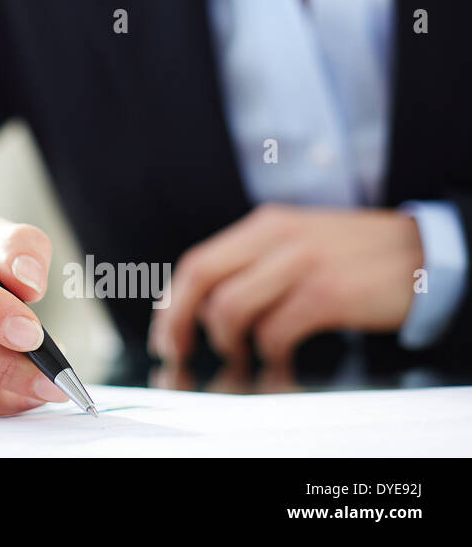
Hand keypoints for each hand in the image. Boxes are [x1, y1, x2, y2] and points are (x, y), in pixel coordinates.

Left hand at [148, 204, 423, 366]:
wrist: (428, 253)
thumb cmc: (359, 257)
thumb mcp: (301, 242)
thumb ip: (256, 264)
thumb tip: (206, 306)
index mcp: (265, 225)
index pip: (198, 262)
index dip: (173, 303)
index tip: (167, 335)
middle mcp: (277, 237)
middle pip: (201, 279)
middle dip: (180, 323)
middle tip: (180, 355)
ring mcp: (302, 264)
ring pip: (231, 309)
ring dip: (229, 345)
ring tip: (245, 361)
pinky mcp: (328, 293)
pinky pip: (276, 334)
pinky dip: (269, 360)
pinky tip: (278, 369)